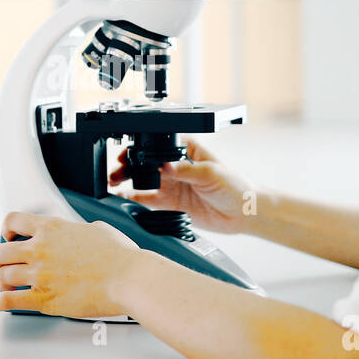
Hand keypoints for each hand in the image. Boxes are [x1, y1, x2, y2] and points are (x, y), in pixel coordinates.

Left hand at [0, 211, 148, 318]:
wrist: (128, 278)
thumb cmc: (120, 256)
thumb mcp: (98, 229)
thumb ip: (79, 230)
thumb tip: (80, 233)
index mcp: (52, 229)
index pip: (12, 221)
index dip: (6, 230)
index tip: (8, 237)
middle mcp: (40, 250)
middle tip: (1, 265)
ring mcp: (40, 275)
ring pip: (2, 276)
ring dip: (1, 281)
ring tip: (5, 285)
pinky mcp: (44, 299)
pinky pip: (9, 300)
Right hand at [108, 138, 254, 233]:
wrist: (245, 214)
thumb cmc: (236, 186)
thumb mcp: (212, 173)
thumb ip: (187, 170)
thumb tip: (166, 167)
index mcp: (187, 150)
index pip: (159, 144)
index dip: (142, 146)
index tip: (130, 153)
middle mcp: (176, 166)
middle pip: (146, 162)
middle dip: (130, 164)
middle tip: (118, 170)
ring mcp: (173, 184)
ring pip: (143, 180)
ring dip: (128, 181)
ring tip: (113, 183)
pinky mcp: (171, 203)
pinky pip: (148, 200)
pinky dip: (135, 199)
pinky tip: (123, 198)